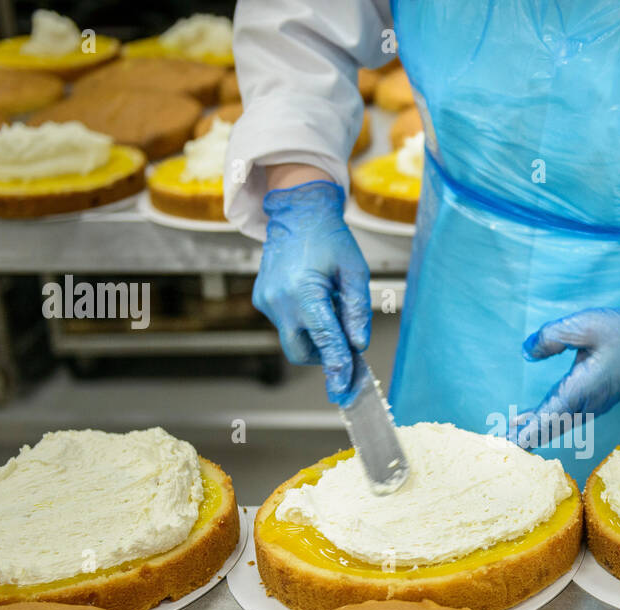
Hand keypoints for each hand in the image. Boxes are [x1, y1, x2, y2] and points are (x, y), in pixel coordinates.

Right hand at [253, 179, 371, 401]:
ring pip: (294, 339)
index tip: (345, 387)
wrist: (297, 213)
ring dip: (315, 333)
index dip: (338, 365)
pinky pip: (286, 324)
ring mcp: (266, 301)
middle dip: (323, 355)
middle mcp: (279, 300)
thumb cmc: (328, 237)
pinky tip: (314, 297)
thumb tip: (357, 344)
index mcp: (303, 291)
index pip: (325, 340)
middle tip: (344, 343)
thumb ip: (357, 310)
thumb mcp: (355, 271)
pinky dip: (304, 321)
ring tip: (329, 303)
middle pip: (302, 351)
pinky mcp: (262, 300)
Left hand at [515, 307, 619, 447]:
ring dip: (534, 431)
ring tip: (508, 436)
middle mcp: (587, 403)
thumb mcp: (585, 324)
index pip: (550, 416)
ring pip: (557, 424)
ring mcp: (592, 405)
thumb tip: (527, 352)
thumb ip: (552, 337)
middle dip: (526, 438)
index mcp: (582, 387)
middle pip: (551, 427)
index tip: (510, 444)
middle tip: (500, 445)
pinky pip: (565, 418)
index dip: (529, 431)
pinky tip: (527, 421)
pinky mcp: (594, 402)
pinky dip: (545, 422)